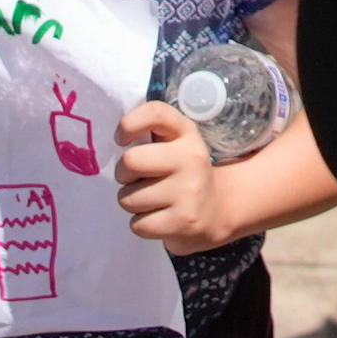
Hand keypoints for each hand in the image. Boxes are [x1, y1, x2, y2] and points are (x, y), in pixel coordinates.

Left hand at [114, 100, 238, 250]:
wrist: (217, 209)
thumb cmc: (182, 171)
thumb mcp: (175, 143)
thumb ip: (149, 132)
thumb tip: (119, 139)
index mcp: (186, 133)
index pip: (155, 113)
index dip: (129, 124)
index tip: (121, 139)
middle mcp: (191, 158)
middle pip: (130, 161)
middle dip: (123, 174)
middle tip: (135, 179)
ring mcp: (189, 191)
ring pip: (128, 198)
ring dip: (132, 202)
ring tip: (152, 200)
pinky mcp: (184, 220)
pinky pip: (138, 224)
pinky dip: (142, 224)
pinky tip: (159, 217)